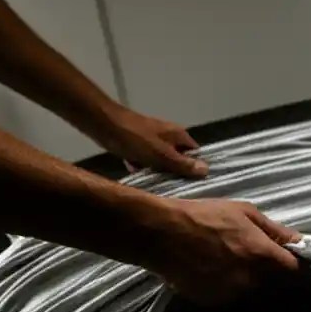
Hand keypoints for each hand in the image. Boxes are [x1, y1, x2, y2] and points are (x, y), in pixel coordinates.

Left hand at [92, 106, 207, 178]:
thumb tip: (207, 170)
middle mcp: (169, 135)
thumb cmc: (135, 139)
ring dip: (157, 170)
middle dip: (174, 172)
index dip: (195, 168)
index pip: (195, 153)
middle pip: (178, 158)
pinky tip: (137, 173)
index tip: (193, 184)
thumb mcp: (162, 155)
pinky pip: (145, 158)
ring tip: (154, 183)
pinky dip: (142, 166)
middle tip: (172, 187)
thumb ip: (183, 164)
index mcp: (179, 135)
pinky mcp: (138, 142)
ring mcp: (152, 139)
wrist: (103, 125)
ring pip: (161, 160)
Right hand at [140, 198, 301, 304]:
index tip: (284, 257)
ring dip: (241, 277)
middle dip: (261, 268)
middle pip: (268, 279)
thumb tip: (300, 240)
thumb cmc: (203, 216)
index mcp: (261, 255)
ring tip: (220, 258)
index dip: (290, 262)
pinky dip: (221, 284)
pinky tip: (207, 268)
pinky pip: (225, 294)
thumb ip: (274, 230)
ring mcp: (229, 292)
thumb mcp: (243, 212)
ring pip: (246, 288)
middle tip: (241, 250)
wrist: (160, 232)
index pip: (291, 269)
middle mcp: (249, 278)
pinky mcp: (210, 300)